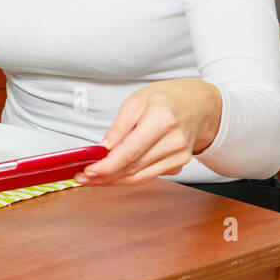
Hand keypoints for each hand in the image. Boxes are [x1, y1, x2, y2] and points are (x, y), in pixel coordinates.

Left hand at [77, 79, 222, 185]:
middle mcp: (174, 142)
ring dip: (114, 180)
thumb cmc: (165, 99)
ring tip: (92, 179)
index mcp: (162, 121)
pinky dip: (128, 177)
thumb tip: (102, 149)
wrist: (197, 105)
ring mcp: (180, 156)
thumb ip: (118, 128)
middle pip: (134, 167)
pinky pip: (148, 175)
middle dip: (105, 176)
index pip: (130, 152)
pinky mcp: (179, 165)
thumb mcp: (135, 102)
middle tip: (82, 177)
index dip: (107, 166)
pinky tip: (112, 175)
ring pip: (141, 177)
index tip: (88, 171)